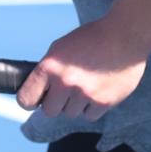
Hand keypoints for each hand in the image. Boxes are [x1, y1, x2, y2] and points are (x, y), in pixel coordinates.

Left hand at [16, 17, 150, 121]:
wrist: (125, 35)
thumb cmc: (92, 38)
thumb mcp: (61, 47)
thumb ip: (48, 70)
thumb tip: (37, 91)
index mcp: (50, 67)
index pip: (26, 99)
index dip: (29, 101)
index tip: (35, 100)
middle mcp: (65, 82)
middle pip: (49, 111)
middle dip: (55, 102)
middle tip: (66, 90)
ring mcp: (84, 94)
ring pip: (70, 113)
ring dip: (76, 103)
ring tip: (87, 84)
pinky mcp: (103, 102)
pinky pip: (89, 115)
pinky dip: (92, 106)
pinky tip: (98, 89)